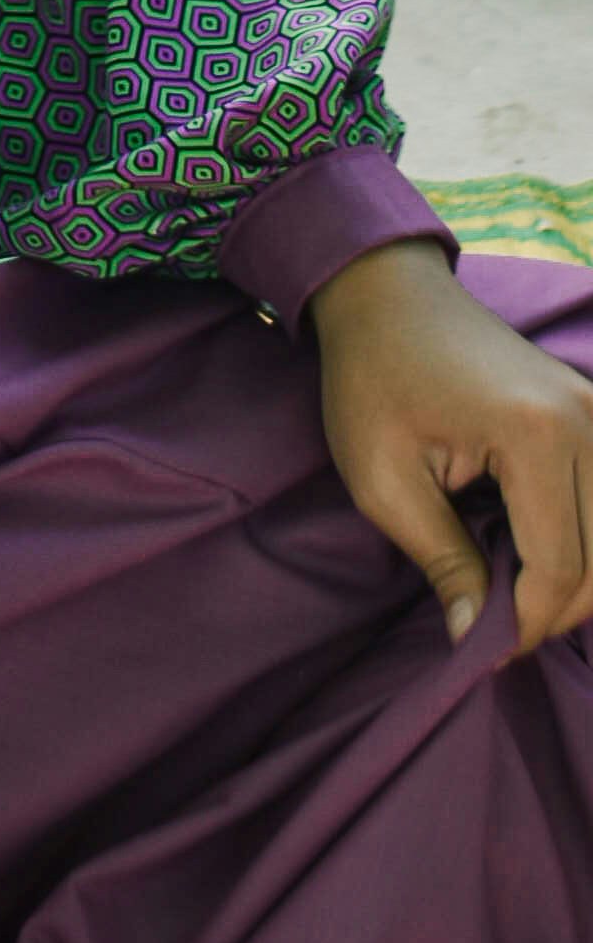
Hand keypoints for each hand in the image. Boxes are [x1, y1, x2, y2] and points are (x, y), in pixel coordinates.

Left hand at [308, 237, 592, 657]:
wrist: (385, 294)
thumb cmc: (371, 379)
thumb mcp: (383, 478)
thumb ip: (442, 561)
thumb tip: (477, 639)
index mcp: (536, 434)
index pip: (559, 567)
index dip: (525, 624)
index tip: (481, 648)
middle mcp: (585, 420)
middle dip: (552, 610)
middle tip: (491, 626)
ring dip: (573, 580)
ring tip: (508, 591)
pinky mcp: (591, 412)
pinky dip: (580, 542)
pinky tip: (530, 552)